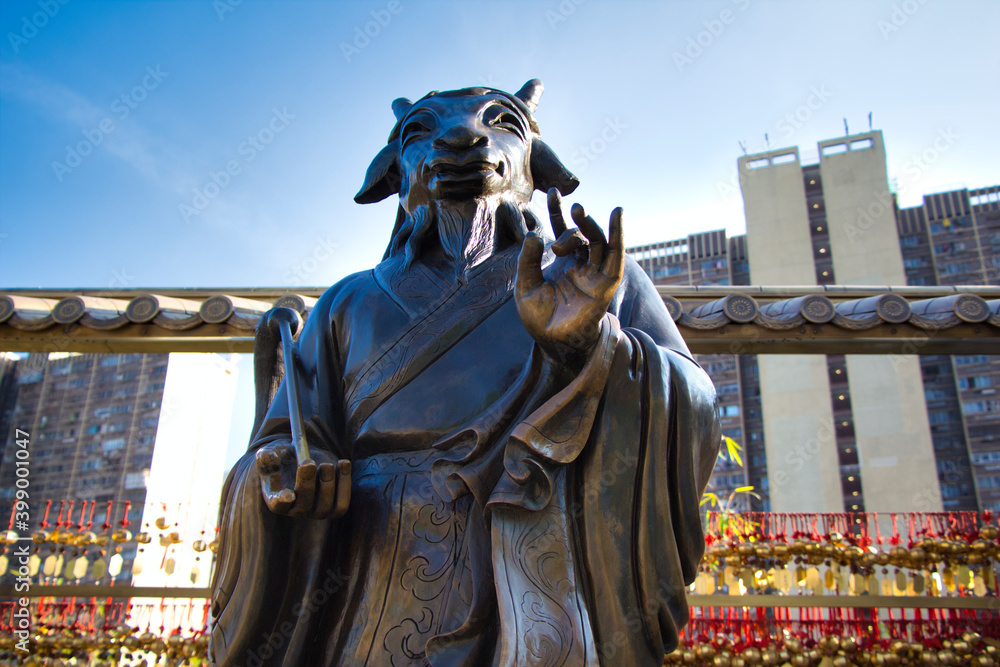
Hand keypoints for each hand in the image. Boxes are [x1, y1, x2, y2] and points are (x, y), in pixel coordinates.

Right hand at [254, 442, 350, 518]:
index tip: (289, 493)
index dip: (283, 501)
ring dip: (328, 484)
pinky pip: (342, 504)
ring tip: (326, 464)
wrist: (303, 456)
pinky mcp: (333, 505)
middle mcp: (296, 509)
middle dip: (307, 483)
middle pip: (304, 505)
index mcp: (276, 499)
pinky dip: (345, 484)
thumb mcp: (271, 452)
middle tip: (309, 462)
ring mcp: (316, 510)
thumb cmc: (283, 456)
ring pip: (326, 507)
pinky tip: (343, 464)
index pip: (279, 505)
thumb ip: (266, 455)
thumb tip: (271, 457)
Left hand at [514, 188, 623, 361]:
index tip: (552, 191)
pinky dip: (618, 235)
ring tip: (580, 210)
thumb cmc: (538, 317)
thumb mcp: (525, 285)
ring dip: (590, 225)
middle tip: (569, 207)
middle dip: (575, 220)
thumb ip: (528, 260)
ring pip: (598, 242)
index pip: (561, 231)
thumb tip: (535, 234)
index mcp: (562, 263)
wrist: (551, 342)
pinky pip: (615, 257)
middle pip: (581, 235)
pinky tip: (617, 215)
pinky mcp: (605, 284)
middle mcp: (580, 266)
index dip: (557, 211)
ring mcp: (594, 274)